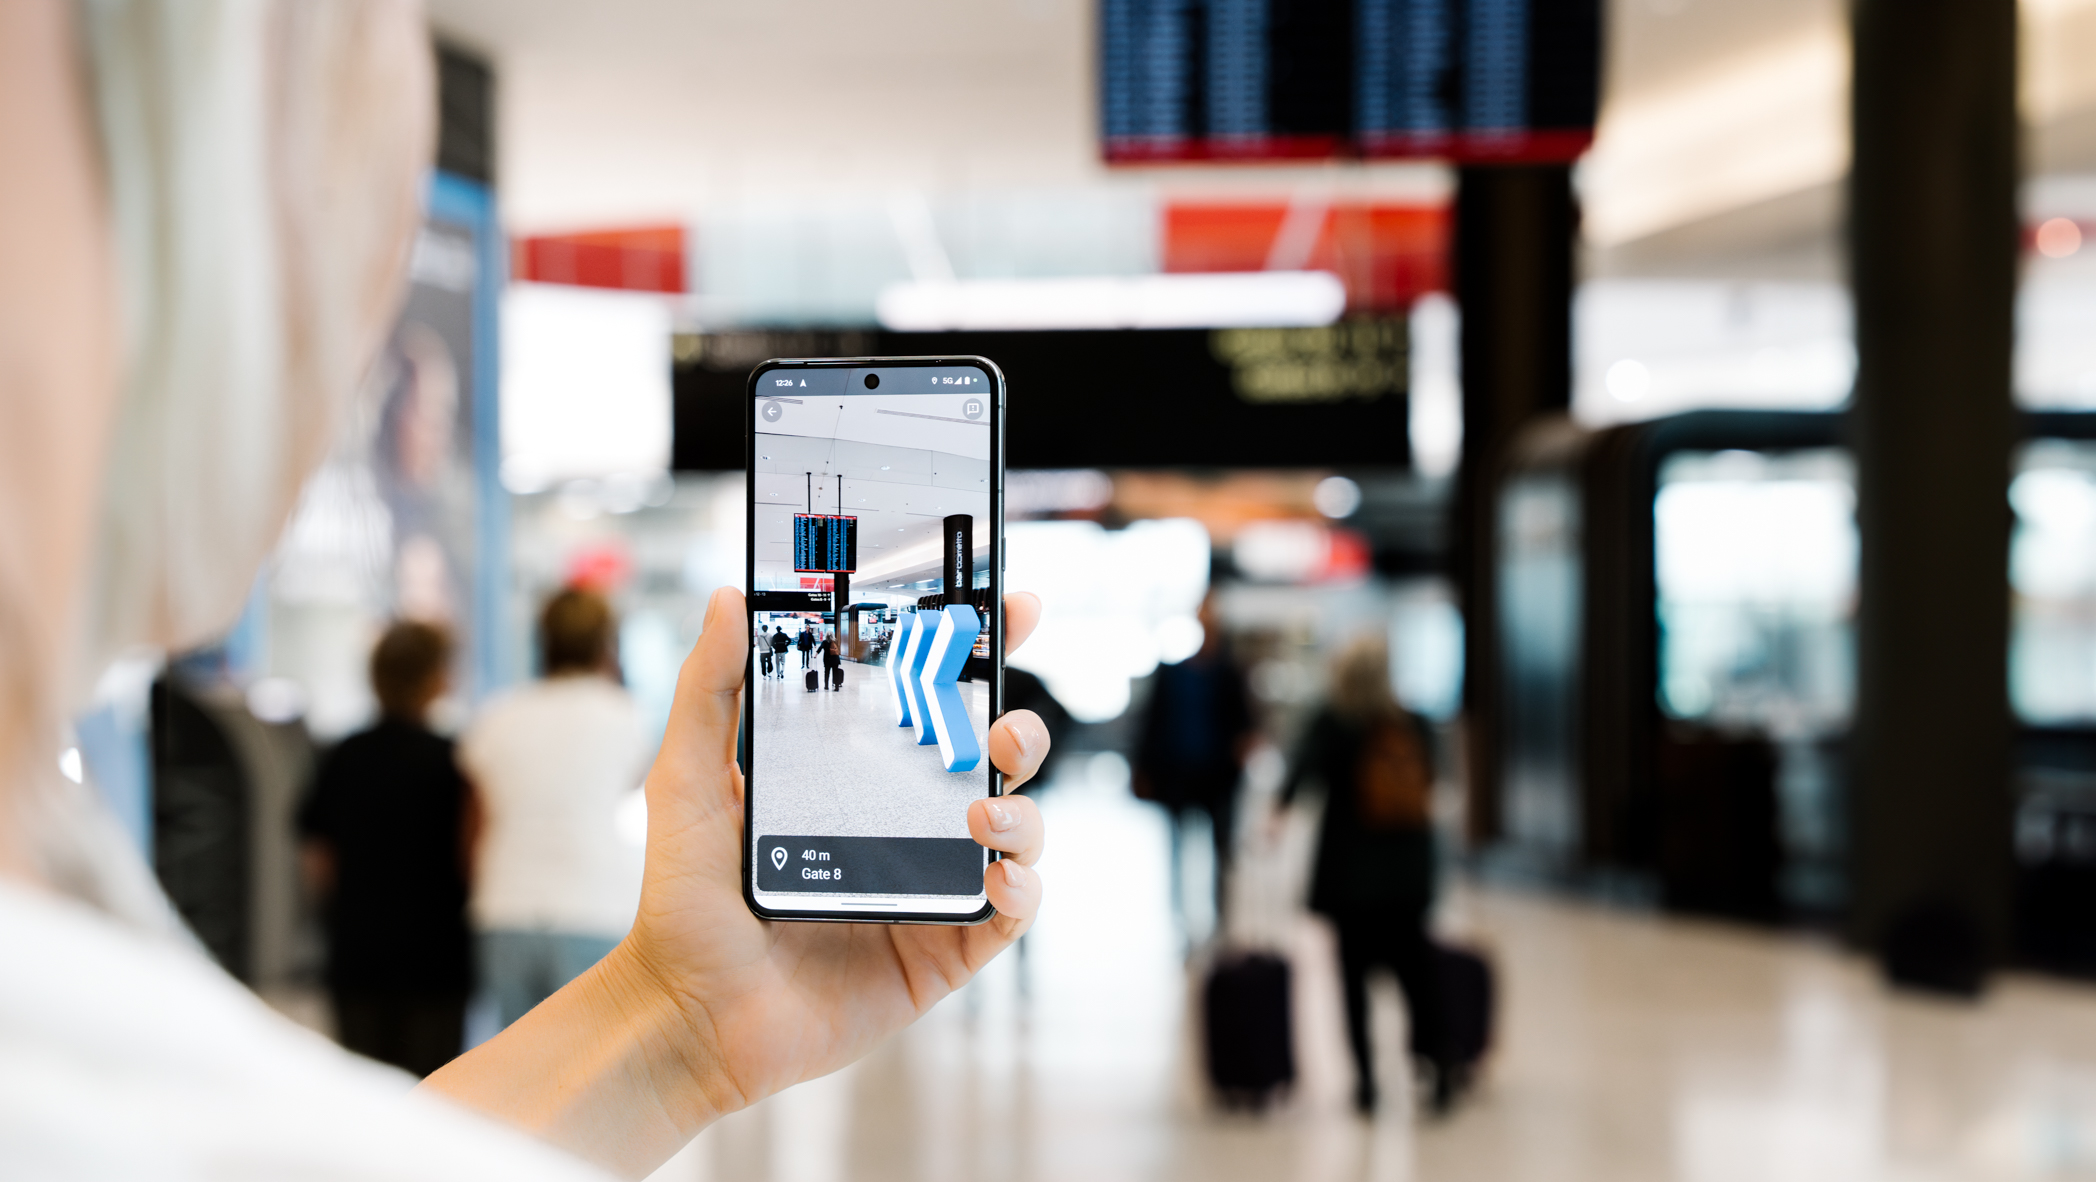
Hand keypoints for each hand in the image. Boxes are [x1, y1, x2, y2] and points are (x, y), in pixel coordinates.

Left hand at [423, 590, 1050, 1177]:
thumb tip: (730, 597)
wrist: (686, 1012)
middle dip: (1019, 730)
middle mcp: (905, 822)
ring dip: (1022, 811)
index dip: (982, 653)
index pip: (936, 702)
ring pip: (1018, 830)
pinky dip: (1021, 889)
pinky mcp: (941, 951)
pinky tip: (995, 879)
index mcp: (860, 774)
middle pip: (993, 760)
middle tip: (1001, 727)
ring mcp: (929, 885)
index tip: (1009, 609)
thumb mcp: (688, 777)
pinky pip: (1008, 915)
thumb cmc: (685, 898)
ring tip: (980, 815)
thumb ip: (711, 688)